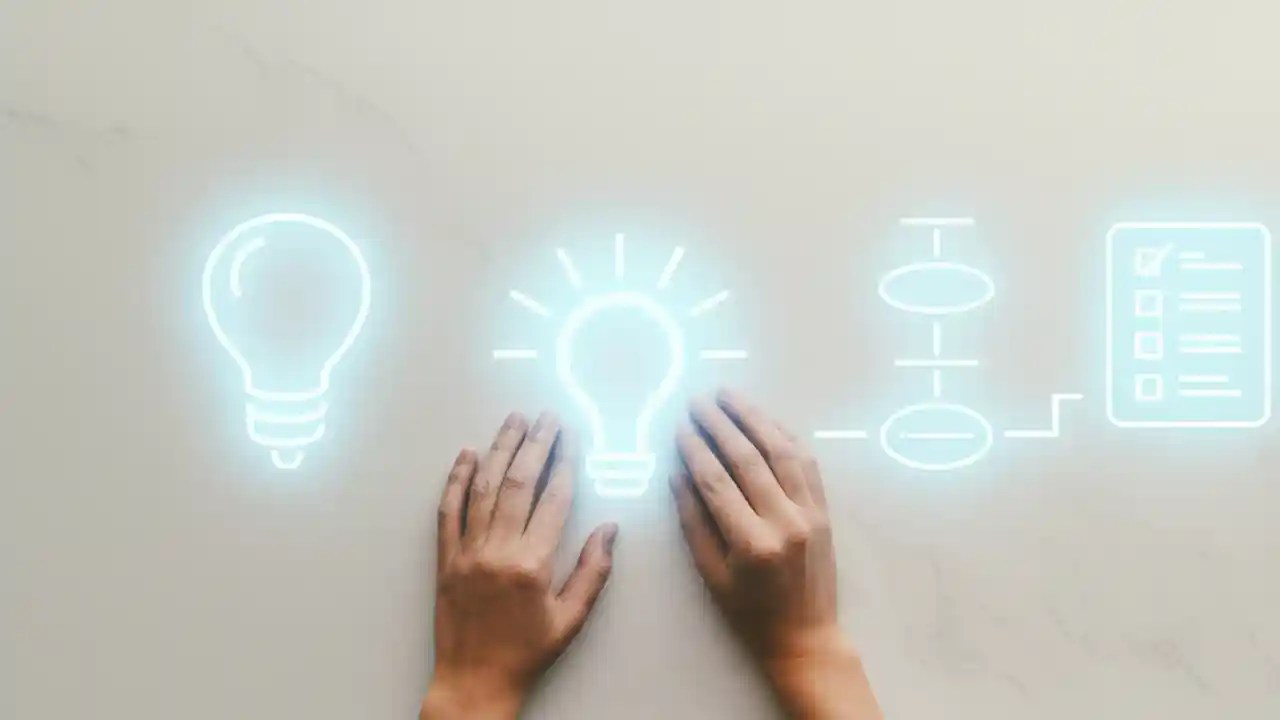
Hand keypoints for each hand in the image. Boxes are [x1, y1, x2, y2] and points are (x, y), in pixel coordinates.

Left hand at [422, 413, 617, 719]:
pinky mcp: (445, 559)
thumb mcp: (571, 619)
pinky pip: (448, 511)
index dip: (564, 466)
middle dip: (535, 445)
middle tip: (546, 418)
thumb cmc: (526, 654)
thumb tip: (610, 529)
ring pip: (483, 489)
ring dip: (499, 450)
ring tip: (513, 421)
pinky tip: (467, 455)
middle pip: (518, 483)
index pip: (553, 501)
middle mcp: (497, 551)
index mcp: (532, 565)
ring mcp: (467, 552)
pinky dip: (456, 480)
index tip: (571, 441)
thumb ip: (593, 571)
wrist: (473, 681)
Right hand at [672, 390, 880, 719]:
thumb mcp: (711, 574)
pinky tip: (765, 419)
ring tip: (728, 396)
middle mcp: (785, 521)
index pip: (716, 481)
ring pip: (781, 450)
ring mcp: (810, 513)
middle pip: (748, 458)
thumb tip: (679, 472)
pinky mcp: (824, 510)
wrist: (805, 637)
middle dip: (719, 425)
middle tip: (698, 401)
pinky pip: (806, 462)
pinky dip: (784, 435)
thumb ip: (693, 522)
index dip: (695, 450)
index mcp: (751, 543)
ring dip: (754, 417)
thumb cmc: (749, 613)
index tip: (679, 427)